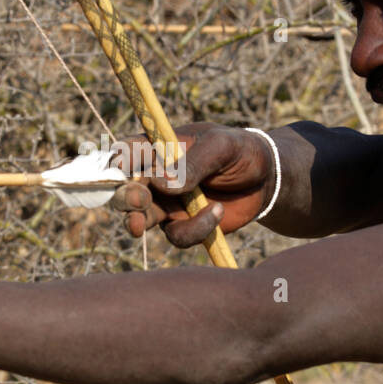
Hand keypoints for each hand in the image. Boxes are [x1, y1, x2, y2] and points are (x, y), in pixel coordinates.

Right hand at [108, 123, 273, 247]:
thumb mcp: (221, 147)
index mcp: (158, 149)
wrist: (265, 178)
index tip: (119, 166)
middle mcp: (156, 178)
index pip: (128, 152)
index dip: (118, 160)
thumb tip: (161, 183)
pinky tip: (217, 212)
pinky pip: (177, 236)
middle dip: (124, 197)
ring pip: (140, 219)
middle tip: (138, 198)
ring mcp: (167, 204)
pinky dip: (195, 229)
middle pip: (124, 190)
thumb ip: (193, 163)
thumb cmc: (239, 151)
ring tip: (139, 225)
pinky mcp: (184, 226)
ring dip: (139, 221)